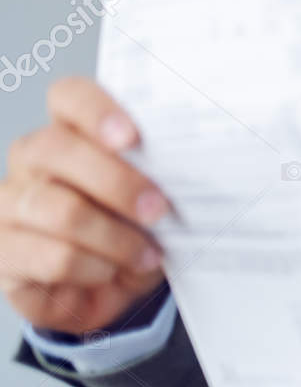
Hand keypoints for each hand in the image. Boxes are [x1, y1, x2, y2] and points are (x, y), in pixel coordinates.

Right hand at [0, 77, 169, 335]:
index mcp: (72, 132)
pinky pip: (54, 258)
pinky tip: (110, 273)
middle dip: (118, 182)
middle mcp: (32, 161)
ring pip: (61, 210)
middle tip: (159, 210)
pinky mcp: (4, 252)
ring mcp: (10, 204)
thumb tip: (194, 165)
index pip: (69, 97)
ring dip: (116, 238)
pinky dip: (95, 269)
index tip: (133, 137)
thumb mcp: (154, 198)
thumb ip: (161, 174)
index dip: (97, 110)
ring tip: (146, 255)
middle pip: (57, 149)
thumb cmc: (133, 230)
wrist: (109, 289)